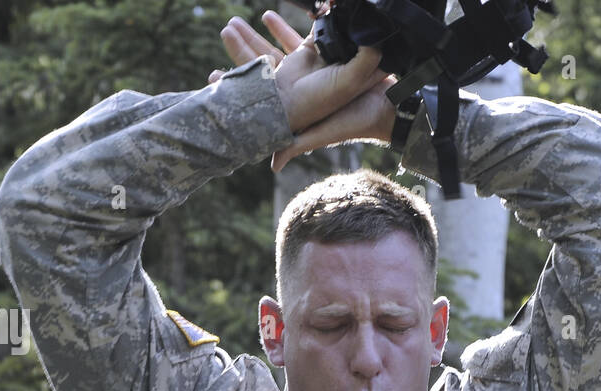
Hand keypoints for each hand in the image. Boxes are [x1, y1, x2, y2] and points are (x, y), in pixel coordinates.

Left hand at [208, 11, 397, 171]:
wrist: (387, 107)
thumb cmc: (354, 123)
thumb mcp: (321, 133)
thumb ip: (296, 145)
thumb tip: (271, 166)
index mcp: (294, 104)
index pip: (259, 91)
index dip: (237, 83)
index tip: (212, 75)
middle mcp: (301, 87)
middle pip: (265, 63)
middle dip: (244, 48)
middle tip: (226, 28)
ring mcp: (314, 71)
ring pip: (281, 48)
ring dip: (263, 33)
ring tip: (244, 18)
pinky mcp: (330, 58)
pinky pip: (306, 38)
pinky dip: (290, 27)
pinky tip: (275, 15)